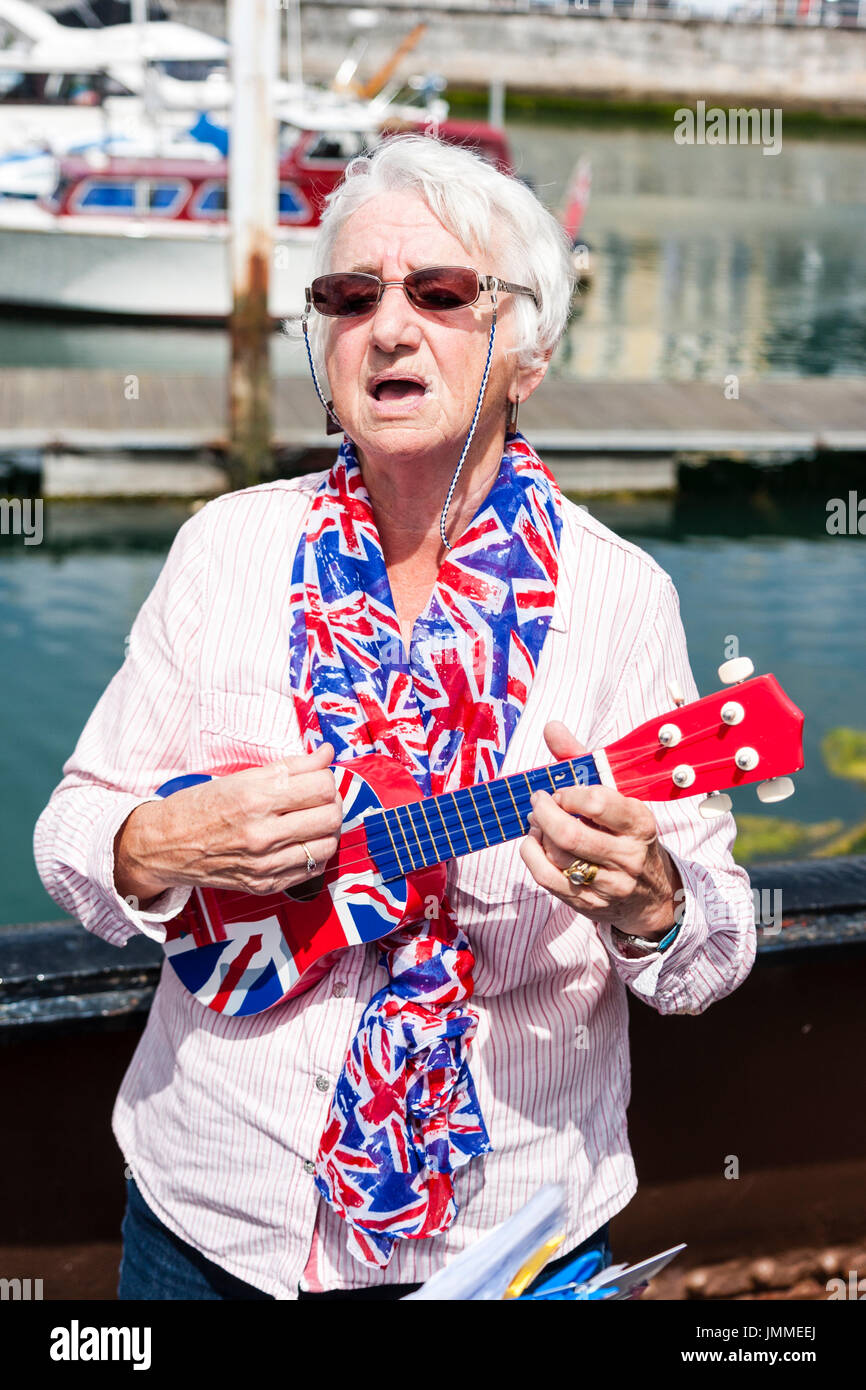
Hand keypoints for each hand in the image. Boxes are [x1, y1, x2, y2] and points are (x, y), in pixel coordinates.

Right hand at [114, 744, 341, 905]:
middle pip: (330, 815)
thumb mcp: (241, 778)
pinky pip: (312, 869)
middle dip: (331, 802)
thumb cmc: (200, 806)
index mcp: (255, 798)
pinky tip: (301, 841)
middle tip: (319, 797)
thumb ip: (290, 766)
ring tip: (312, 819)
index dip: (325, 777)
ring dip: (327, 829)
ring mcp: (265, 863)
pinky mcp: (265, 884)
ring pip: (327, 844)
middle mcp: (262, 833)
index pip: (321, 786)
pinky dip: (314, 852)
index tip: (317, 776)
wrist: (165, 845)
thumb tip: (325, 753)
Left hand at [519, 722, 680, 937]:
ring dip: (537, 834)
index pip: (597, 802)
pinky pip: (549, 880)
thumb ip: (582, 760)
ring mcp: (610, 884)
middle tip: (538, 802)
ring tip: (537, 822)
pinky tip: (534, 844)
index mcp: (639, 822)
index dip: (568, 793)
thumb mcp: (617, 795)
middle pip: (570, 834)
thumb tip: (551, 727)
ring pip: (558, 857)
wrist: (652, 894)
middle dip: (544, 813)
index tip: (560, 791)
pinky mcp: (590, 905)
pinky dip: (532, 857)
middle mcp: (628, 856)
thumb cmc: (625, 833)